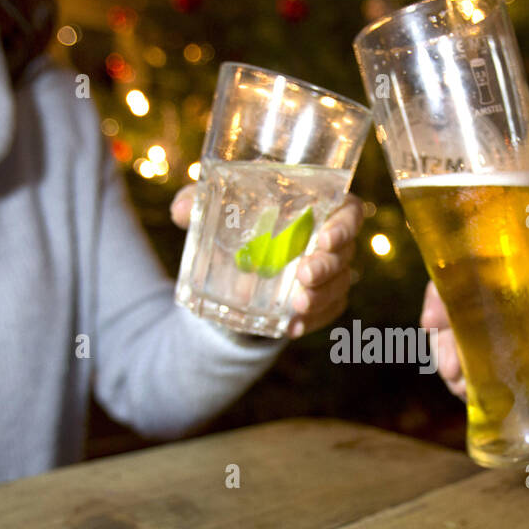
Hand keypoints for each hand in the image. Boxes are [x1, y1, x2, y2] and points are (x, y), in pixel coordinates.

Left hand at [172, 184, 362, 338]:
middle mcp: (331, 240)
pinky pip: (325, 313)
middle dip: (327, 266)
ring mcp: (330, 274)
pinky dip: (310, 321)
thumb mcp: (216, 208)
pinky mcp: (321, 301)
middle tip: (305, 274)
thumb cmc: (239, 220)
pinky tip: (291, 327)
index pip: (348, 211)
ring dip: (320, 297)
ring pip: (338, 286)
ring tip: (297, 305)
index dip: (344, 225)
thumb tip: (179, 211)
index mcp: (319, 206)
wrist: (239, 263)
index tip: (324, 237)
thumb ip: (197, 202)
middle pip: (345, 253)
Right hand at [420, 265, 528, 445]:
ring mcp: (521, 342)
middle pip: (467, 304)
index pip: (488, 264)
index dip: (451, 281)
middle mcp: (528, 306)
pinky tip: (465, 395)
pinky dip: (465, 381)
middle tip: (448, 362)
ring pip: (468, 339)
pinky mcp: (520, 375)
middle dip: (446, 330)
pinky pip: (480, 371)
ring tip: (457, 383)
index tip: (436, 313)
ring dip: (451, 358)